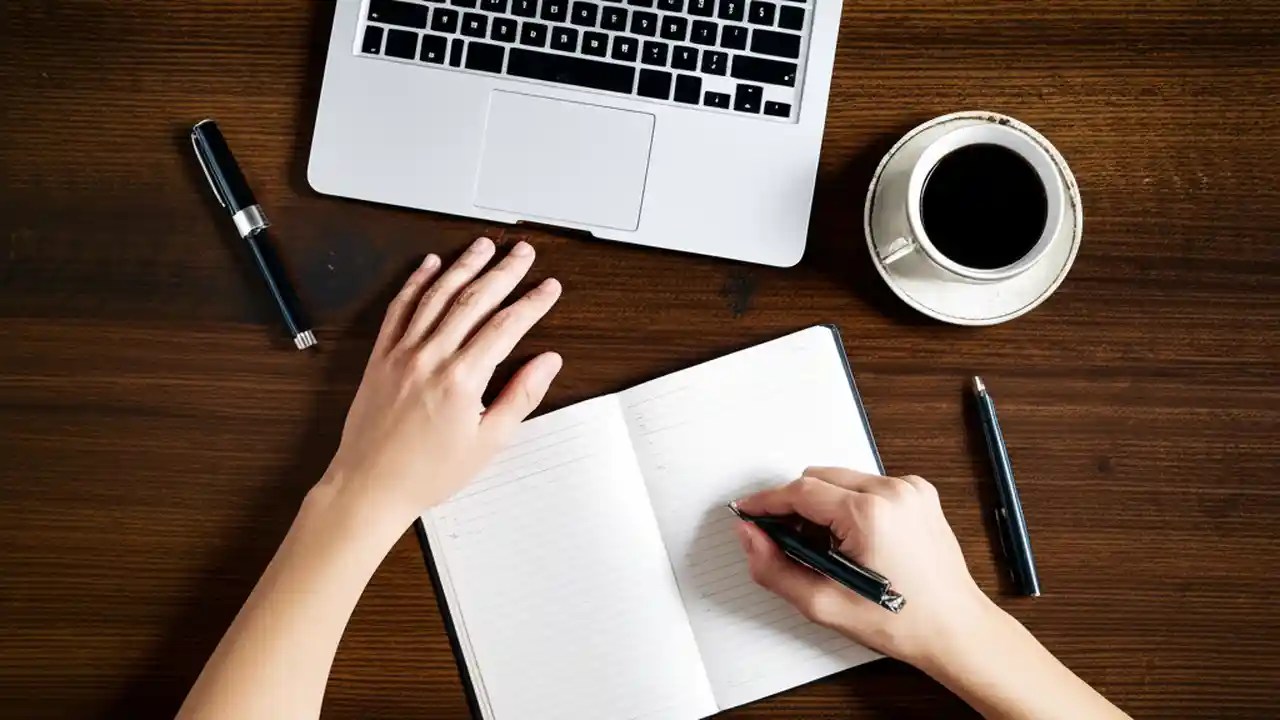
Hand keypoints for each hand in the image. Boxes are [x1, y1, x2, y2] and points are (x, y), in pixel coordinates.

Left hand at [318, 237, 562, 525]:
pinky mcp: (381, 356)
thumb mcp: (487, 443)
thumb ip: (521, 396)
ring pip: (438, 296)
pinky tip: (430, 266)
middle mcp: (431, 357)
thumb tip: (547, 363)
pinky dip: (416, 283)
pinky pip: (400, 309)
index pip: (506, 326)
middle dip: (504, 272)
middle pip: (475, 300)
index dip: (532, 302)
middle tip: (523, 254)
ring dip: (463, 266)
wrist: (370, 486)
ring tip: (483, 247)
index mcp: (462, 380)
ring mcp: (402, 353)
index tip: (548, 288)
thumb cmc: (427, 473)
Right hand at [734, 468, 995, 669]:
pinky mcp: (919, 494)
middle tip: (789, 543)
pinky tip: (854, 541)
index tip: (748, 512)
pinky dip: (850, 506)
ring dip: (823, 506)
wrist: (956, 629)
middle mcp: (893, 491)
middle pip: (818, 478)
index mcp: (871, 513)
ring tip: (828, 549)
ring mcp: (910, 490)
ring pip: (841, 480)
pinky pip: (867, 486)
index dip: (766, 502)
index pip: (800, 491)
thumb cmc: (904, 622)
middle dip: (795, 506)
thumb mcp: (824, 604)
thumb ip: (774, 568)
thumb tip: (750, 536)